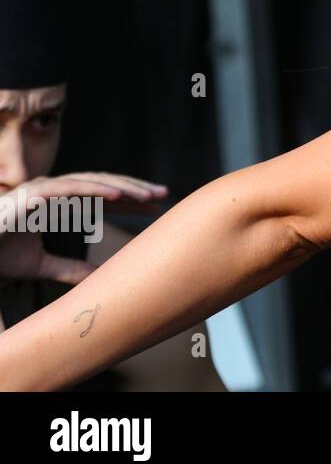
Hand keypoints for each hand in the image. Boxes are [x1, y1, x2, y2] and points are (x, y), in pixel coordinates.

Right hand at [0, 173, 166, 283]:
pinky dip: (94, 189)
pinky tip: (118, 195)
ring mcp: (44, 188)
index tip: (156, 206)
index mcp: (58, 202)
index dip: (130, 198)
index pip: (102, 195)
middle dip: (135, 188)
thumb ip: (66, 269)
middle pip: (104, 185)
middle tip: (165, 196)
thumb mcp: (38, 265)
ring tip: (149, 196)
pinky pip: (69, 188)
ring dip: (123, 187)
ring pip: (93, 182)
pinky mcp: (32, 194)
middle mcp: (54, 191)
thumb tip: (96, 280)